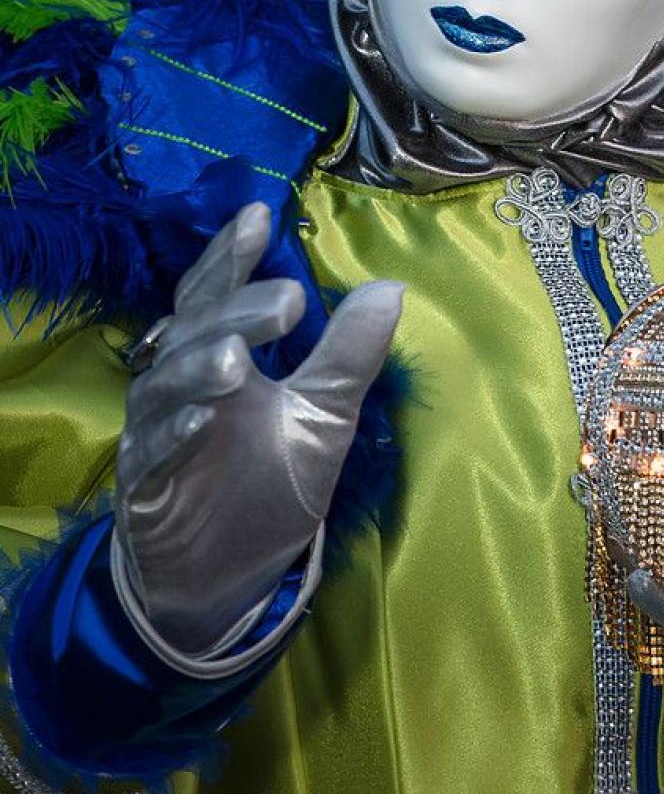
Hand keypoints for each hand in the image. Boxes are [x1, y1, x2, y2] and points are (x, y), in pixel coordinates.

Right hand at [114, 202, 402, 655]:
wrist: (227, 578)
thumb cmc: (269, 483)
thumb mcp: (324, 415)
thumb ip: (349, 354)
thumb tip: (390, 286)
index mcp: (218, 356)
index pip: (216, 292)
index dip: (232, 254)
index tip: (259, 215)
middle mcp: (180, 384)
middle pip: (197, 331)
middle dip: (237, 310)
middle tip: (288, 300)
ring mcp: (155, 433)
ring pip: (166, 385)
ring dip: (201, 366)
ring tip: (238, 360)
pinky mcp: (143, 487)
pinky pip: (151, 452)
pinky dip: (175, 433)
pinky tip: (202, 419)